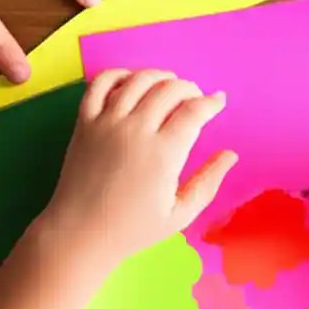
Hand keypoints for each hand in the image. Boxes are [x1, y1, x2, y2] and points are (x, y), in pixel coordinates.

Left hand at [47, 69, 237, 262]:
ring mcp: (107, 122)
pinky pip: (100, 83)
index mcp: (163, 154)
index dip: (211, 103)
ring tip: (169, 84)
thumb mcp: (180, 214)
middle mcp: (135, 130)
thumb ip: (209, 181)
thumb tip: (230, 154)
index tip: (218, 102)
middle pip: (169, 89)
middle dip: (189, 88)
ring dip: (160, 76)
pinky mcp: (84, 122)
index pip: (194, 111)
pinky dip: (118, 74)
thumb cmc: (132, 229)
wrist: (79, 234)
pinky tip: (131, 80)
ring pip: (138, 80)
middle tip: (196, 98)